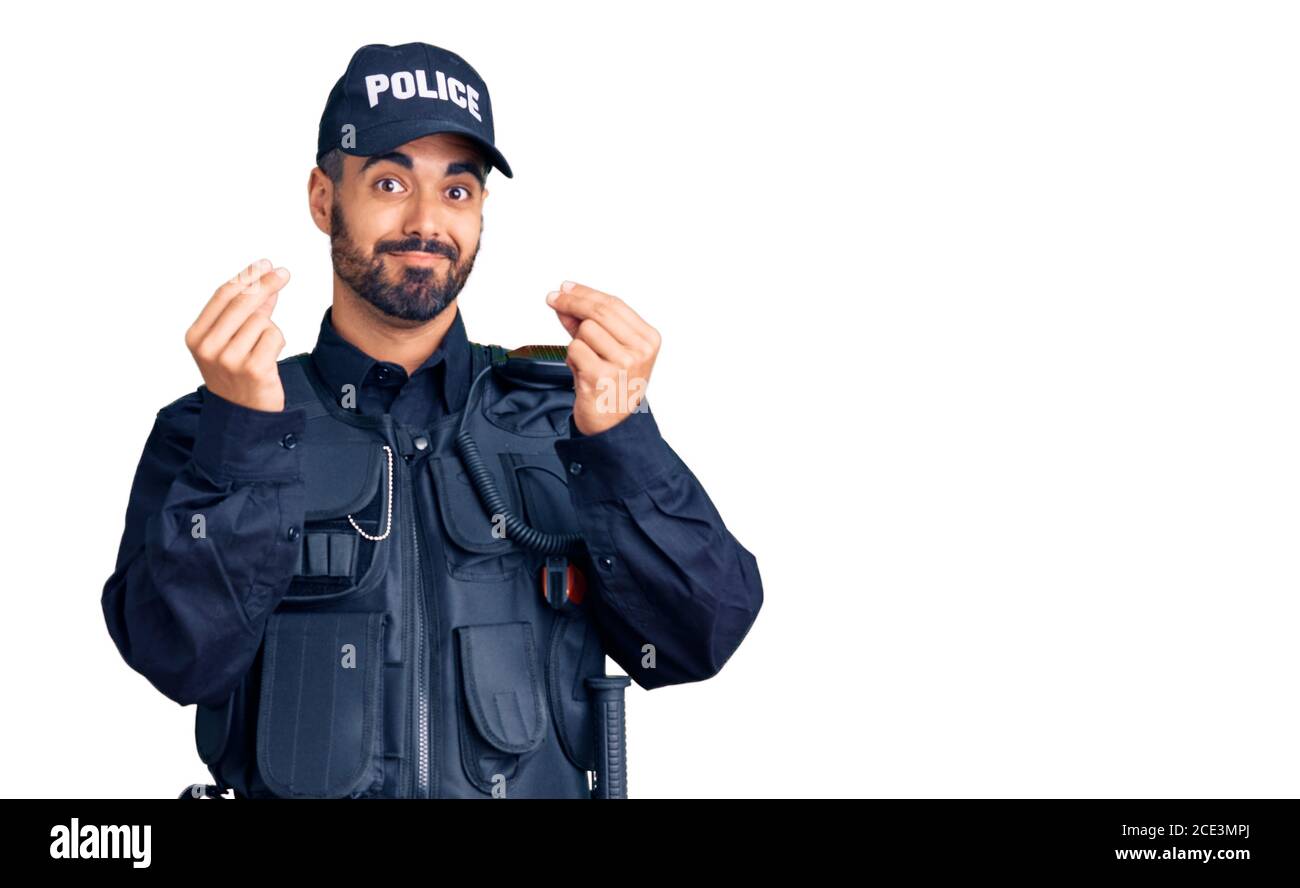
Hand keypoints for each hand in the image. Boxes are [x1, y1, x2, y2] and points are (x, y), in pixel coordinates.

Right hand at [186, 259, 291, 411]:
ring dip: (270, 328)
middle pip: (242, 302)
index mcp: (195, 336)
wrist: (242, 415)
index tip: (265, 264)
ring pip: (261, 321)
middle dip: (266, 283)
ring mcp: (229, 360)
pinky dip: (277, 342)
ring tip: (262, 349)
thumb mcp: (231, 341)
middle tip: (283, 272)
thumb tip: (265, 281)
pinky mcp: (253, 369)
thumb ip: (247, 312)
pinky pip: (274, 336)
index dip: (246, 276)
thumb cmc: (237, 374)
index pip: (222, 295)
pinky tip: (269, 358)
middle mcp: (208, 347)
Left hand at [546, 281, 660, 435]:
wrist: (613, 425)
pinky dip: (572, 359)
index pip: (614, 304)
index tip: (566, 287)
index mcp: (648, 339)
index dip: (586, 293)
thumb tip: (565, 298)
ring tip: (585, 360)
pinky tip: (581, 371)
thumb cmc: (612, 385)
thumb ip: (588, 323)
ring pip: (586, 329)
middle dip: (572, 301)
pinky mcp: (602, 376)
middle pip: (600, 311)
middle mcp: (640, 350)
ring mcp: (623, 364)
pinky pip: (575, 349)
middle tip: (553, 298)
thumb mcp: (608, 349)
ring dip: (577, 341)